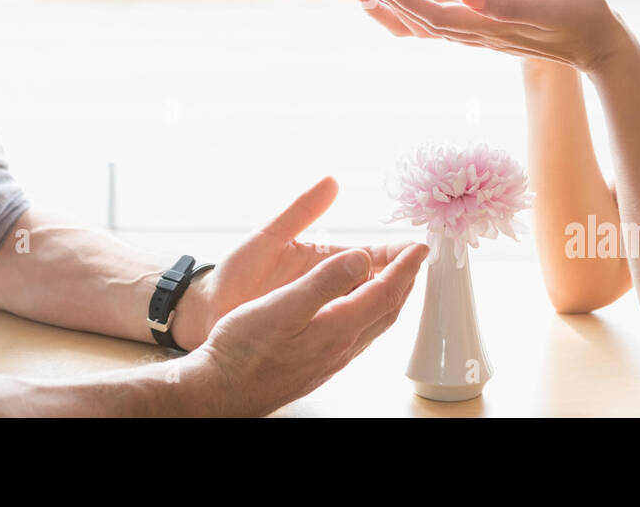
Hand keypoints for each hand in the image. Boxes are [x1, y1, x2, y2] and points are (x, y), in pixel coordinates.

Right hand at [177, 242, 429, 415]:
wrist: (219, 391)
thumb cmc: (243, 350)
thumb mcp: (282, 306)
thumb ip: (324, 281)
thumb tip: (362, 258)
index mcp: (337, 328)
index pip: (385, 292)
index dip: (406, 266)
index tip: (420, 247)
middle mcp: (341, 347)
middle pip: (386, 310)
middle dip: (404, 281)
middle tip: (412, 258)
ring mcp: (329, 359)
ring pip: (372, 324)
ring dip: (388, 297)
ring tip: (391, 277)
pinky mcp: (316, 365)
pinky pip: (356, 333)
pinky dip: (367, 311)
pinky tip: (353, 307)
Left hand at [355, 0, 635, 73]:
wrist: (600, 44)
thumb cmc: (579, 21)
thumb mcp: (547, 7)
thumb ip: (507, 3)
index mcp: (486, 27)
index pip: (434, 17)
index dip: (404, 4)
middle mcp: (477, 32)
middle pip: (419, 23)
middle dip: (386, 8)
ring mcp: (481, 30)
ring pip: (427, 22)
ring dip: (396, 8)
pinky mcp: (490, 23)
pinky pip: (446, 16)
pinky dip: (421, 4)